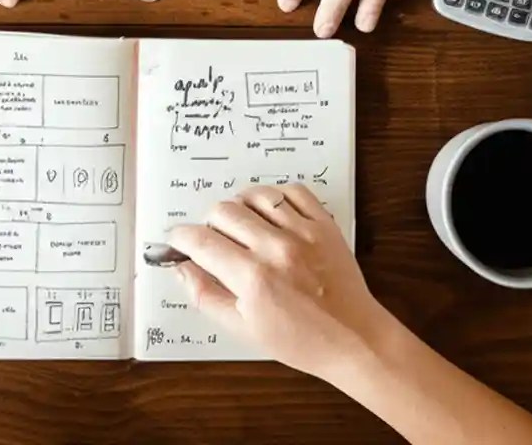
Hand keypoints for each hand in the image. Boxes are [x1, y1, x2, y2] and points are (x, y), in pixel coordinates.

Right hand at [168, 185, 386, 379]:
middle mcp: (276, 249)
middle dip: (208, 224)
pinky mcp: (324, 224)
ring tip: (242, 225)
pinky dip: (276, 197)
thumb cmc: (302, 341)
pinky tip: (271, 215)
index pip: (200, 241)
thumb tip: (182, 269)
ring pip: (255, 195)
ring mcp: (303, 233)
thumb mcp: (243, 329)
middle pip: (222, 211)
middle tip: (213, 240)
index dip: (180, 237)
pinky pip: (293, 191)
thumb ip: (206, 296)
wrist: (354, 339)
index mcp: (253, 278)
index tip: (178, 240)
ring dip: (240, 206)